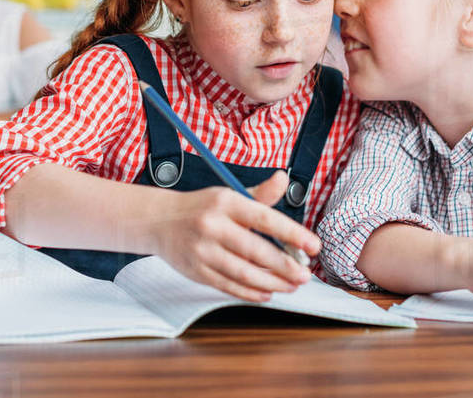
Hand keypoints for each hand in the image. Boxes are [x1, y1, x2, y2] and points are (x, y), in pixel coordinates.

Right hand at [149, 171, 318, 302]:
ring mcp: (203, 250)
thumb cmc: (203, 208)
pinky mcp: (196, 271)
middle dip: (285, 266)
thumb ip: (260, 194)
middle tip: (304, 275)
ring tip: (291, 285)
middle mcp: (213, 225)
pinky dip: (250, 292)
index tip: (313, 246)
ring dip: (272, 282)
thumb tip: (284, 179)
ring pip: (243, 272)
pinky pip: (228, 285)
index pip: (264, 218)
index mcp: (225, 202)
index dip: (292, 234)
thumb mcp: (229, 195)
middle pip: (256, 250)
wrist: (159, 221)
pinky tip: (267, 293)